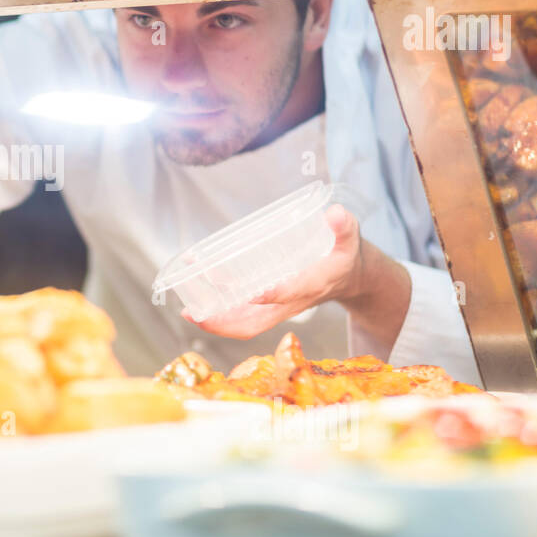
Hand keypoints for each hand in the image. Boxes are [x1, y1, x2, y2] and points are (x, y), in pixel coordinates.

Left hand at [184, 205, 405, 346]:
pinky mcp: (270, 307)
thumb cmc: (343, 255)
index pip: (289, 293)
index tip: (253, 293)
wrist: (349, 278)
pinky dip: (220, 313)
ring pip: (245, 324)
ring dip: (217, 321)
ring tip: (187, 312)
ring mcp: (278, 308)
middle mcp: (291, 302)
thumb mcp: (349, 239)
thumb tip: (334, 212)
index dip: (272, 294)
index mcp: (312, 284)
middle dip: (226, 322)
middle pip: (257, 322)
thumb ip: (343, 226)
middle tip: (195, 313)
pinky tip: (197, 302)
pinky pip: (243, 318)